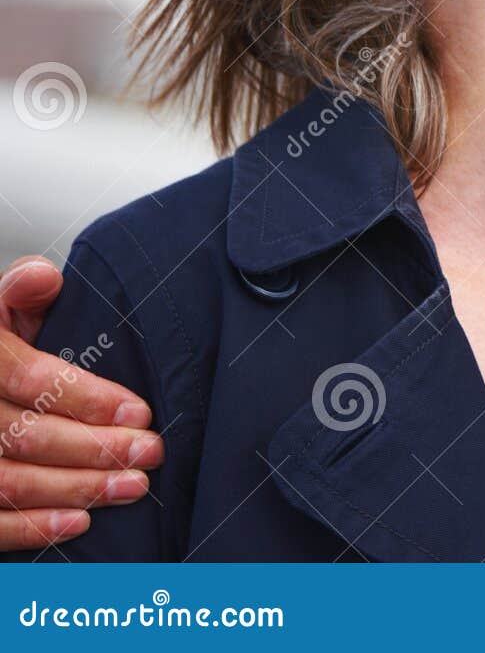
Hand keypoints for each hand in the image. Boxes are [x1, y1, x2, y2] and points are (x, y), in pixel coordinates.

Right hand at [0, 257, 162, 550]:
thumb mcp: (0, 312)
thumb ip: (23, 293)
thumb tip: (44, 276)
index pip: (28, 377)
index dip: (86, 398)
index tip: (141, 412)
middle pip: (26, 436)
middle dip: (97, 448)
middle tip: (151, 453)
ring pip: (10, 482)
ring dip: (77, 489)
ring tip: (132, 487)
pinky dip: (32, 528)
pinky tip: (81, 521)